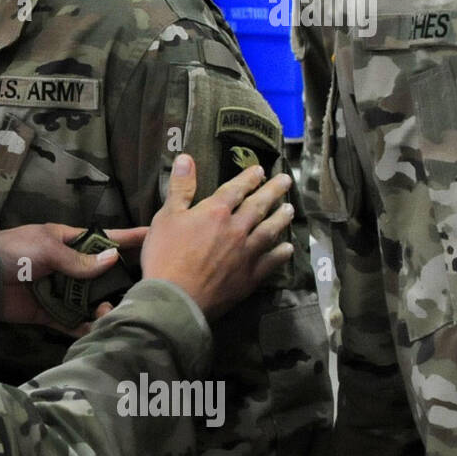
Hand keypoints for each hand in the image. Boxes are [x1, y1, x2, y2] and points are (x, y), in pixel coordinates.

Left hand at [0, 222, 148, 329]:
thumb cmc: (14, 252)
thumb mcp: (48, 249)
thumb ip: (79, 260)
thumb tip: (113, 259)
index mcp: (67, 242)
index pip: (103, 239)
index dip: (127, 239)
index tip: (154, 236)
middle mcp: (67, 266)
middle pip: (101, 275)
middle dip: (119, 283)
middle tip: (140, 291)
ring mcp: (58, 290)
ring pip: (89, 300)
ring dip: (102, 307)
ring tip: (110, 313)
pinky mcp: (47, 312)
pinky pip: (70, 320)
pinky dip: (83, 327)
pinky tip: (96, 330)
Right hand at [140, 153, 294, 319]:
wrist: (176, 297)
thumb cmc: (165, 255)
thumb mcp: (166, 216)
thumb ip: (180, 187)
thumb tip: (186, 157)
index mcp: (216, 212)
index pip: (236, 189)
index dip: (249, 178)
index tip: (260, 169)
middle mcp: (237, 229)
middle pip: (259, 206)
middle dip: (273, 191)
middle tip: (286, 181)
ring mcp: (247, 253)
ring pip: (269, 231)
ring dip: (281, 219)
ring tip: (290, 210)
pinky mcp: (250, 276)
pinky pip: (271, 262)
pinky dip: (281, 254)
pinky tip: (288, 248)